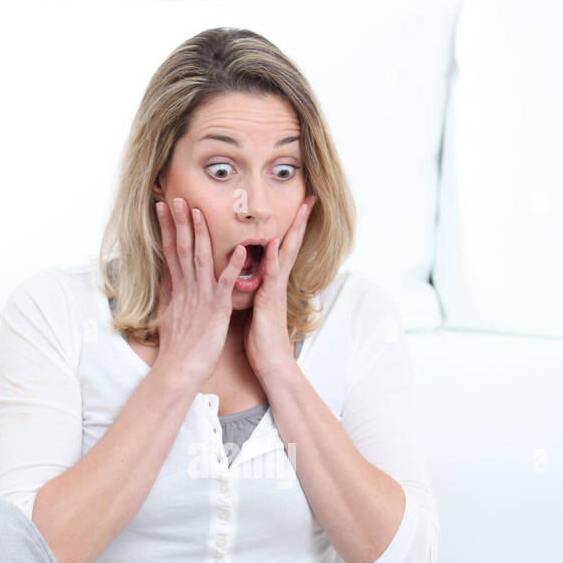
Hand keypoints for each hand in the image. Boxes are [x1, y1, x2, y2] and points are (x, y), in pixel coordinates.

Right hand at [152, 196, 247, 385]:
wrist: (179, 369)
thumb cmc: (178, 347)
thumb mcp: (169, 314)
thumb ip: (170, 292)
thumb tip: (166, 277)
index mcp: (177, 288)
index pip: (169, 250)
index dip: (166, 227)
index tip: (162, 206)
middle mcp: (187, 288)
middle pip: (181, 248)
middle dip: (179, 222)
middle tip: (178, 197)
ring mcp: (201, 297)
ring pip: (201, 259)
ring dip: (201, 234)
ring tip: (201, 211)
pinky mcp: (217, 309)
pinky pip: (226, 284)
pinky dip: (233, 267)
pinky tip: (241, 250)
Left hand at [243, 195, 315, 381]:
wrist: (271, 364)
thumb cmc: (261, 340)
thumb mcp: (256, 309)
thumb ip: (257, 291)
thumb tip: (252, 279)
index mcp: (272, 283)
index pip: (282, 248)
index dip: (289, 228)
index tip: (297, 207)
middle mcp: (277, 282)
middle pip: (290, 244)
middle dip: (299, 221)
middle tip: (309, 198)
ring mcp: (276, 290)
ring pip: (285, 254)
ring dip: (292, 231)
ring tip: (300, 209)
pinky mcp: (270, 301)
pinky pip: (272, 276)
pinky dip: (274, 258)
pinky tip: (274, 242)